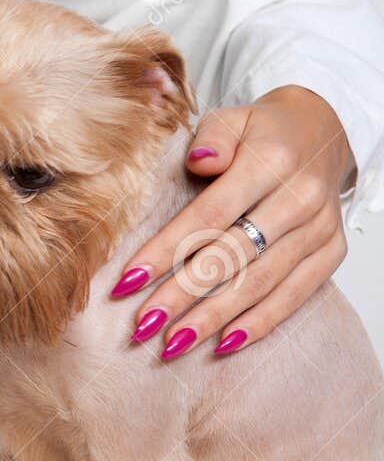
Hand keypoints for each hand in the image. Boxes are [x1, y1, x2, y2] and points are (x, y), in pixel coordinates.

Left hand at [110, 84, 353, 359]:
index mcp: (270, 161)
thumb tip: (200, 160)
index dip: (166, 250)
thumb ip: (212, 136)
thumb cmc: (261, 132)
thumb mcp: (231, 117)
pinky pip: (294, 296)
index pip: (209, 214)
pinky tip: (223, 344)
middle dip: (183, 294)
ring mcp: (319, 229)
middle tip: (145, 324)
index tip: (128, 281)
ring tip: (173, 343)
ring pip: (260, 283)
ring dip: (214, 317)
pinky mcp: (331, 252)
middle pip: (232, 256)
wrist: (320, 131)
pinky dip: (259, 323)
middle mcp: (300, 198)